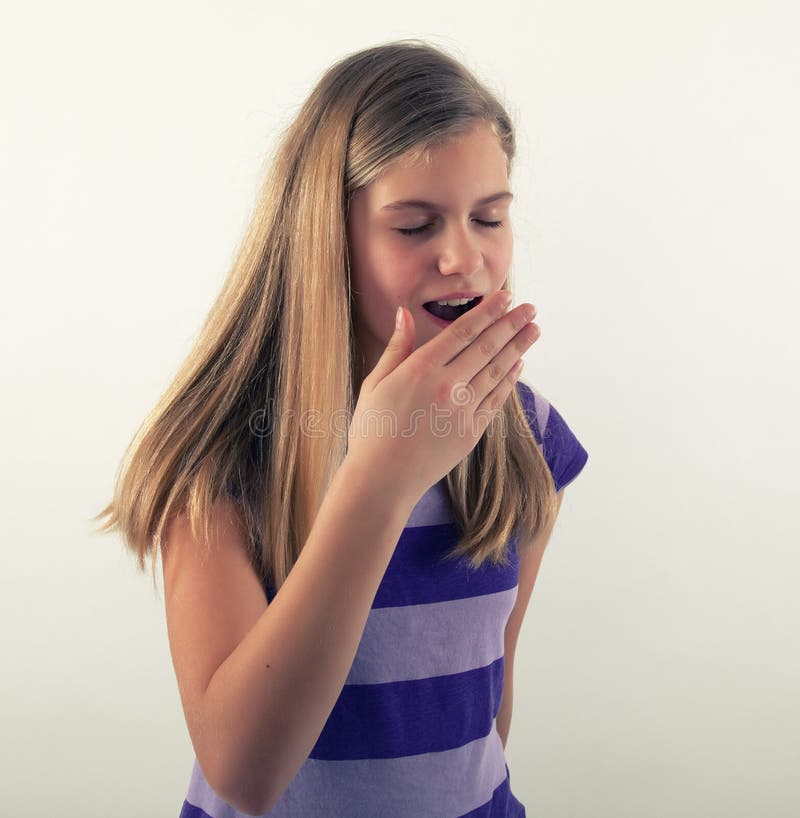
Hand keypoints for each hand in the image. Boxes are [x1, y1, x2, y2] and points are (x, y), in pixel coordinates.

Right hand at [347, 291, 539, 504]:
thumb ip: (396, 347)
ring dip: (518, 348)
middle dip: (511, 324)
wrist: (382, 481)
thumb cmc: (372, 431)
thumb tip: (403, 313)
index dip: (488, 312)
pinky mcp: (471, 433)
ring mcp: (462, 411)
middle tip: (531, 308)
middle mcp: (446, 386)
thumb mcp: (375, 383)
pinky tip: (518, 365)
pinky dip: (509, 380)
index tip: (506, 297)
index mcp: (420, 369)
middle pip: (487, 347)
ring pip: (497, 371)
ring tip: (534, 330)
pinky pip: (495, 400)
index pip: (463, 332)